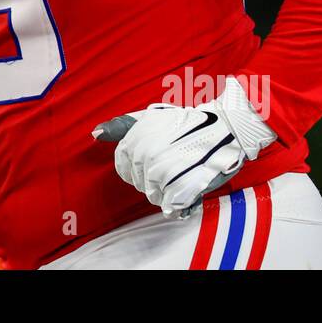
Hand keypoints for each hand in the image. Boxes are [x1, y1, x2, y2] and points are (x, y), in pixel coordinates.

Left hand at [92, 76, 276, 217]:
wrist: (226, 128)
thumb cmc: (187, 123)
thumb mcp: (150, 117)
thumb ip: (122, 126)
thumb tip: (95, 133)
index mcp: (136, 139)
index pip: (123, 168)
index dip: (136, 170)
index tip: (153, 164)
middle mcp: (146, 155)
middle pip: (139, 184)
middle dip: (153, 180)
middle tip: (174, 165)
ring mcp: (163, 171)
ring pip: (154, 196)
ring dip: (168, 191)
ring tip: (183, 174)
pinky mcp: (181, 187)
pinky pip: (170, 206)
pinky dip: (180, 201)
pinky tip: (190, 187)